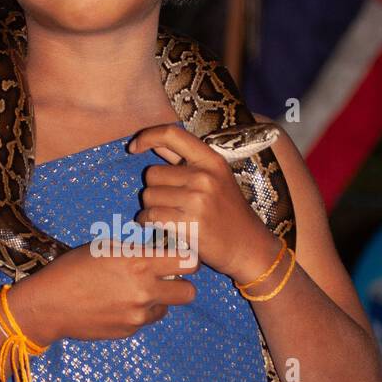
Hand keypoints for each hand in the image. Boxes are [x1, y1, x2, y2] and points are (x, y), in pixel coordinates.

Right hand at [8, 241, 200, 343]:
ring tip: (132, 291)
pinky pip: (146, 320)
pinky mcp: (129, 331)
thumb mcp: (105, 248)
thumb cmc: (72, 269)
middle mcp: (145, 292)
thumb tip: (159, 253)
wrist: (49, 306)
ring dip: (158, 300)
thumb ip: (137, 252)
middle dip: (181, 284)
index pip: (189, 262)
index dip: (188, 258)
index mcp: (140, 264)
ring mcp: (138, 316)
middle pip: (189, 292)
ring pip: (167, 308)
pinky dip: (138, 313)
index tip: (179, 256)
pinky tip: (116, 304)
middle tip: (165, 278)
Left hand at [128, 123, 279, 281]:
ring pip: (148, 196)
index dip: (147, 137)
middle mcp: (204, 176)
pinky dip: (147, 222)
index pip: (171, 134)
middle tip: (168, 202)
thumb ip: (186, 160)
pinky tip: (157, 226)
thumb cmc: (228, 212)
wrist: (248, 246)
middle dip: (154, 189)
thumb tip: (154, 141)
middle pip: (152, 173)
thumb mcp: (216, 178)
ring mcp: (197, 200)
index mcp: (211, 160)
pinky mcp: (189, 224)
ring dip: (150, 207)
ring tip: (166, 215)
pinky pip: (151, 216)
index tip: (133, 148)